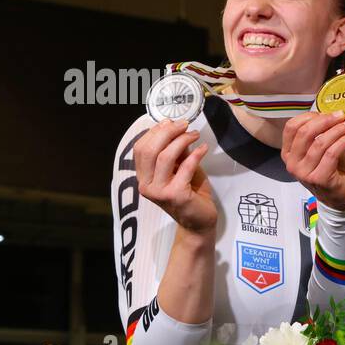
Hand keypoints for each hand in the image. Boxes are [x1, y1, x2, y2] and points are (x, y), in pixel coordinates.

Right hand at [134, 120, 215, 234]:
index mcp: (143, 178)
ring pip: (165, 157)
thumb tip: (175, 128)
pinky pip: (185, 167)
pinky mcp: (175, 195)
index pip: (140, 149)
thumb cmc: (190, 194)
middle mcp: (146, 185)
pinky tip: (203, 148)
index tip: (170, 122)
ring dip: (181, 140)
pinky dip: (195, 154)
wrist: (199, 223)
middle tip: (184, 124)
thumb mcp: (180, 169)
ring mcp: (159, 191)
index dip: (154, 132)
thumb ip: (176, 153)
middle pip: (150, 150)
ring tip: (195, 134)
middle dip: (167, 132)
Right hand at [282, 112, 344, 210]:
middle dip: (325, 120)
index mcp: (288, 153)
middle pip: (305, 133)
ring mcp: (304, 173)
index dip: (310, 116)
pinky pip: (331, 153)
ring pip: (320, 142)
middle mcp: (292, 163)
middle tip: (341, 115)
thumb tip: (333, 113)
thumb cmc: (331, 171)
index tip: (328, 112)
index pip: (292, 127)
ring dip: (338, 130)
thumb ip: (321, 133)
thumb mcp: (321, 149)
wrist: (339, 197)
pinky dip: (343, 141)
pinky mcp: (319, 179)